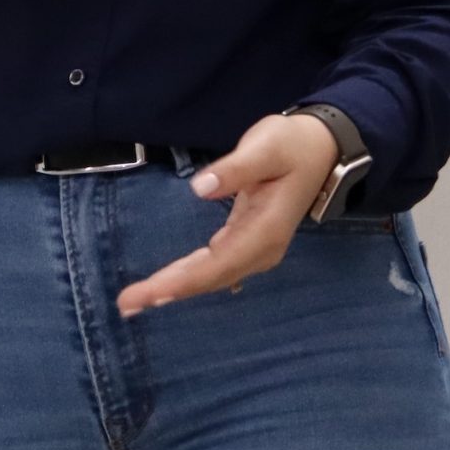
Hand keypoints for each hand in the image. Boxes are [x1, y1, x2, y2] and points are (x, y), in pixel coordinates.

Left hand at [117, 112, 340, 317]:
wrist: (322, 149)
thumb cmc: (293, 145)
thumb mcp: (268, 147)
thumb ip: (237, 169)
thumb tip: (201, 188)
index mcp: (265, 230)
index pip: (218, 264)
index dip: (184, 281)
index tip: (152, 293)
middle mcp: (261, 249)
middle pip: (210, 277)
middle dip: (168, 290)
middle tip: (128, 304)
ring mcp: (256, 248)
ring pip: (211, 275)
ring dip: (175, 286)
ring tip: (137, 298)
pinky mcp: (248, 240)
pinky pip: (215, 265)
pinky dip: (189, 276)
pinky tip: (169, 288)